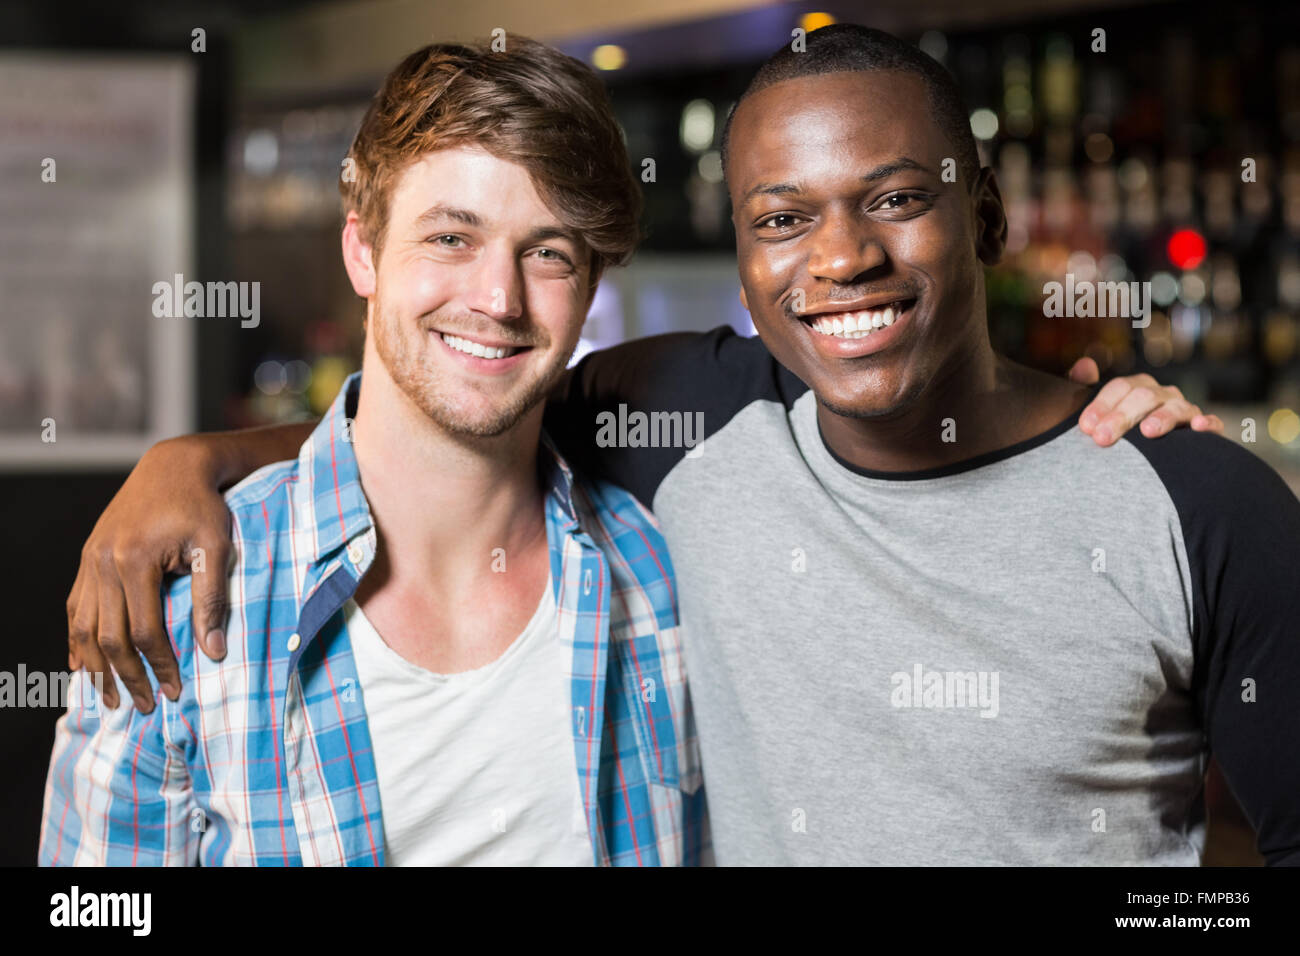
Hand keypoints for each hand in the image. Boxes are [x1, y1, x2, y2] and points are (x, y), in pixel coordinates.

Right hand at [67, 436, 231, 712]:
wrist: (174, 466)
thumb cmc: (203, 507)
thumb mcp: (217, 547)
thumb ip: (213, 600)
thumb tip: (215, 652)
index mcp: (134, 560)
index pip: (143, 632)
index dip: (159, 666)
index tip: (176, 691)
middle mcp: (102, 562)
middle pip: (107, 637)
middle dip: (126, 677)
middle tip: (146, 706)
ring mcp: (89, 560)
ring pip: (83, 627)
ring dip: (96, 667)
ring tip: (110, 698)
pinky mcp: (87, 557)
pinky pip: (75, 607)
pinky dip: (78, 640)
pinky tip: (84, 666)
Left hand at [1067, 358, 1224, 445]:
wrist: (1154, 461)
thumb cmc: (1122, 433)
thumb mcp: (1101, 412)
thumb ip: (1087, 388)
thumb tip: (1084, 365)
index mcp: (1137, 388)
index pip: (1119, 388)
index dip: (1101, 405)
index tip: (1085, 427)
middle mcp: (1163, 395)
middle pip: (1143, 397)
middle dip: (1122, 416)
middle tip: (1102, 438)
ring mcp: (1186, 410)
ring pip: (1176, 408)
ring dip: (1162, 418)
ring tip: (1148, 431)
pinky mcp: (1207, 430)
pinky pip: (1212, 423)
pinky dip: (1208, 423)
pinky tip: (1198, 427)